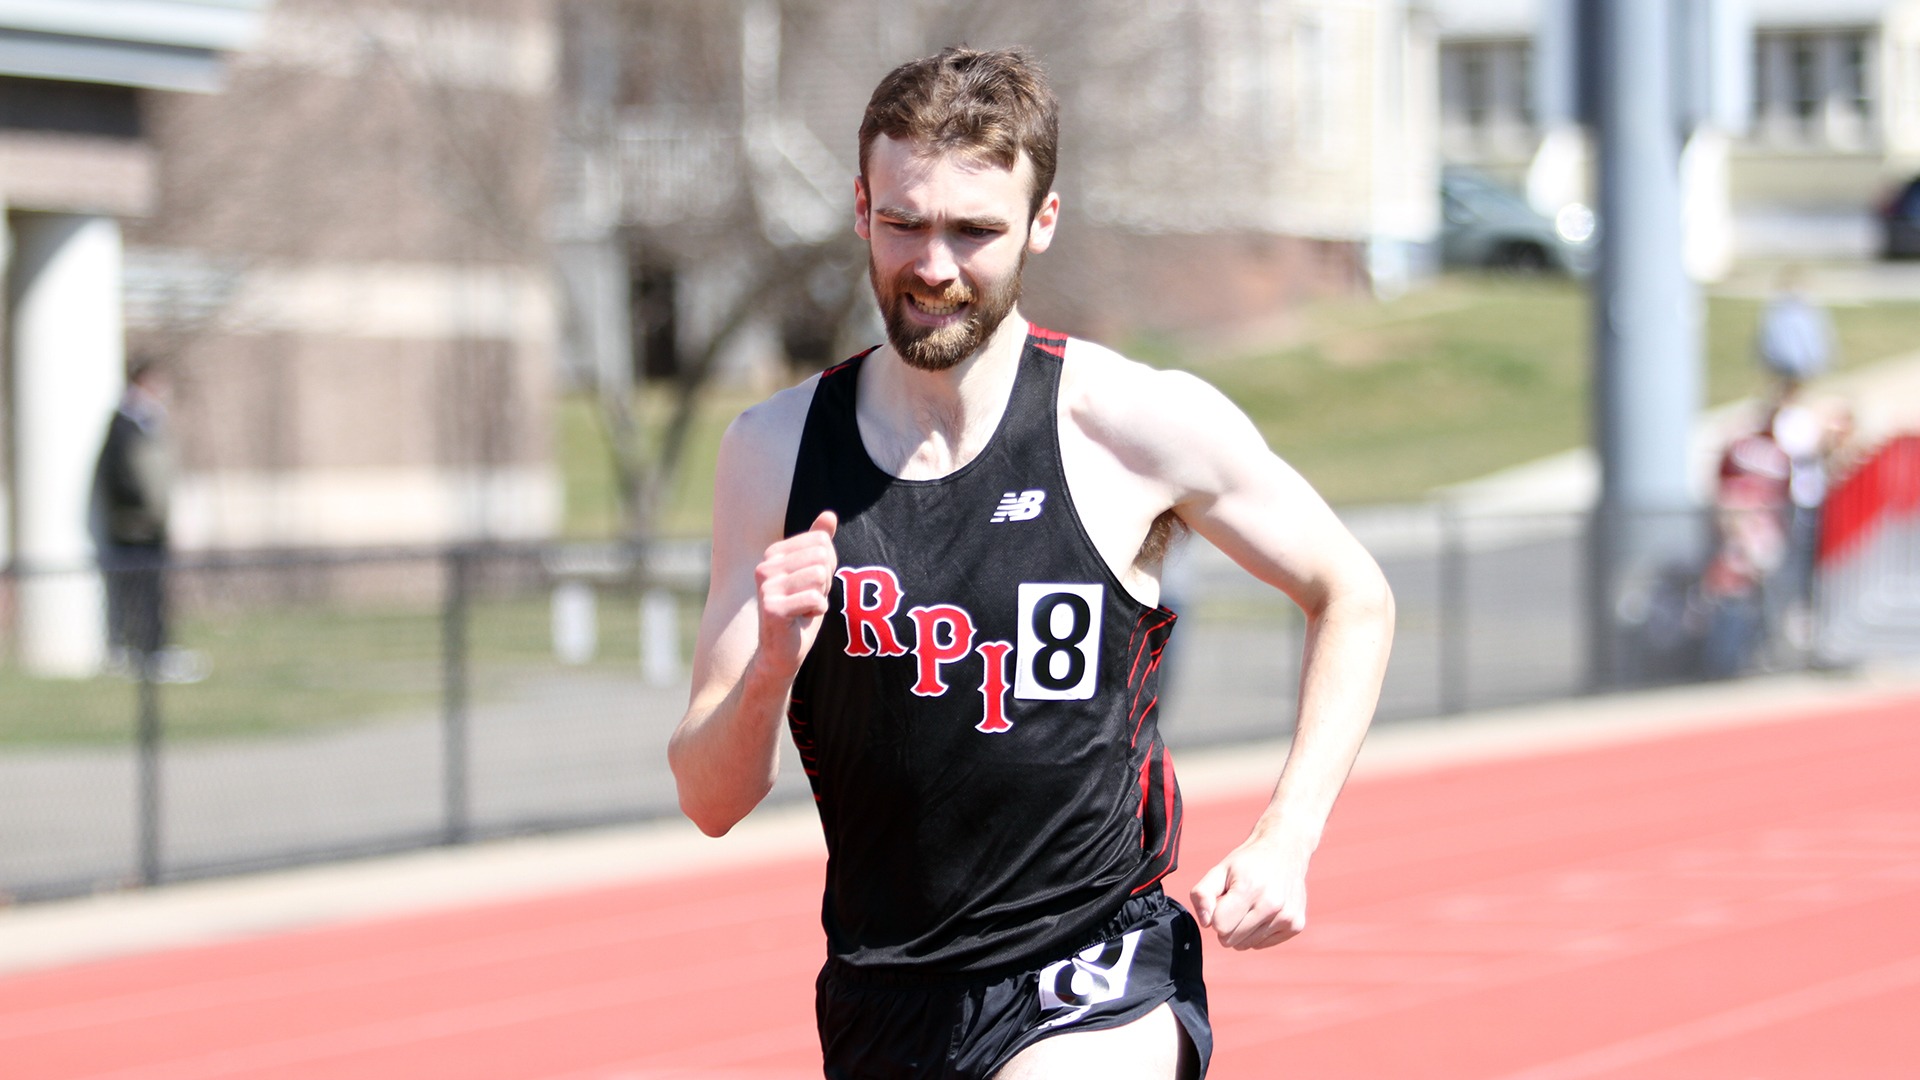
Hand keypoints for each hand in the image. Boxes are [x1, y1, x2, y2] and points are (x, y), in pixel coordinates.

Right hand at [754, 511, 838, 677]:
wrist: (782, 651)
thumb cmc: (799, 610)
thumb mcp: (813, 573)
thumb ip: (818, 544)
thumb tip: (829, 514)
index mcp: (773, 553)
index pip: (821, 542)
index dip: (827, 566)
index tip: (811, 585)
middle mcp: (765, 566)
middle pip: (821, 557)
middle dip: (825, 582)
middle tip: (808, 598)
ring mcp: (766, 587)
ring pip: (819, 576)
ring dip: (820, 597)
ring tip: (803, 608)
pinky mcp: (772, 608)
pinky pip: (816, 599)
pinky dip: (817, 612)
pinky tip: (801, 620)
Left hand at [1189, 835, 1310, 949]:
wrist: (1285, 850)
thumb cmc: (1247, 863)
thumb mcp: (1219, 870)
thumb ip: (1202, 894)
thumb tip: (1205, 923)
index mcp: (1249, 888)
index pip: (1219, 926)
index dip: (1215, 915)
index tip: (1223, 901)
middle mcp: (1272, 904)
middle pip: (1230, 940)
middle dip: (1227, 924)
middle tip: (1237, 903)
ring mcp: (1287, 916)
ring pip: (1245, 945)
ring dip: (1242, 929)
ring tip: (1251, 905)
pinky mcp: (1296, 925)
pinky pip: (1261, 945)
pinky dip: (1257, 932)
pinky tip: (1264, 911)